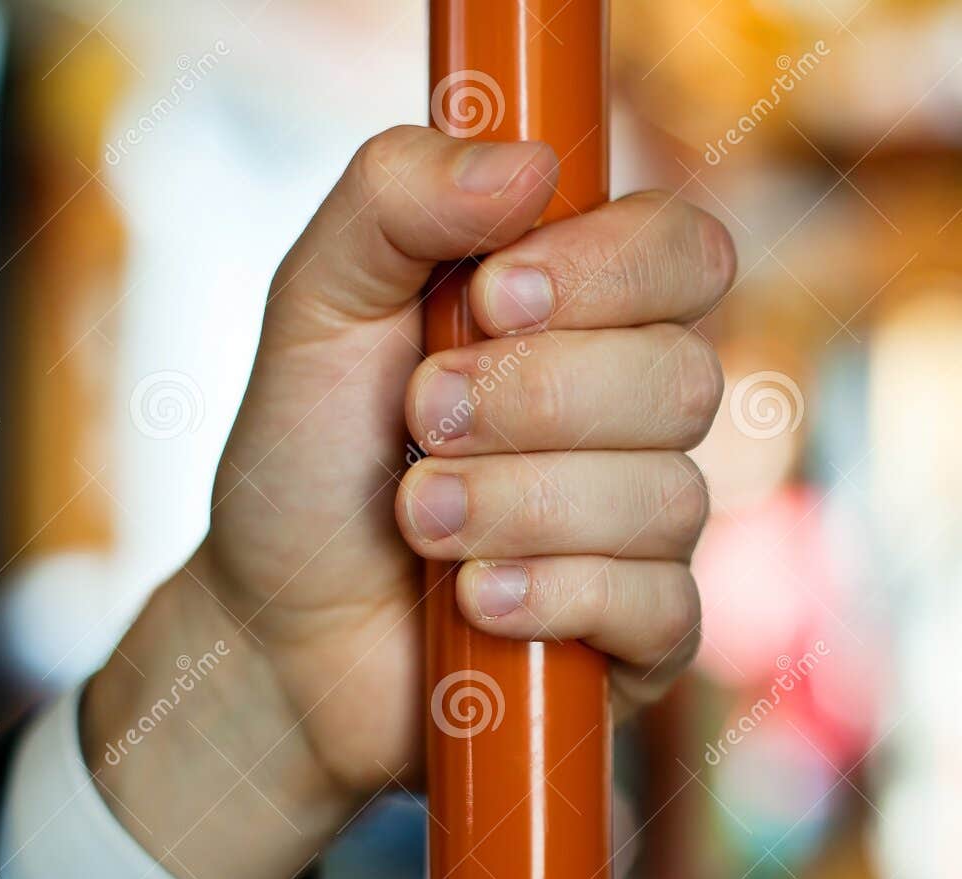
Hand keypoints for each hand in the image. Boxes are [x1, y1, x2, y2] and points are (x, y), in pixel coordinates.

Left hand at [81, 127, 734, 878]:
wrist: (278, 632)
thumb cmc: (311, 464)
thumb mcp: (317, 307)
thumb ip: (395, 199)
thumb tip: (532, 162)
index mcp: (582, 313)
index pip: (683, 253)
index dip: (609, 272)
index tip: (493, 298)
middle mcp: (635, 414)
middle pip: (682, 377)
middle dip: (532, 404)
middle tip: (421, 423)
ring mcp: (648, 528)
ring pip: (665, 496)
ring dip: (518, 506)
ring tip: (418, 524)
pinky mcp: (646, 633)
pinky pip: (658, 605)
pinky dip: (551, 596)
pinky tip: (475, 603)